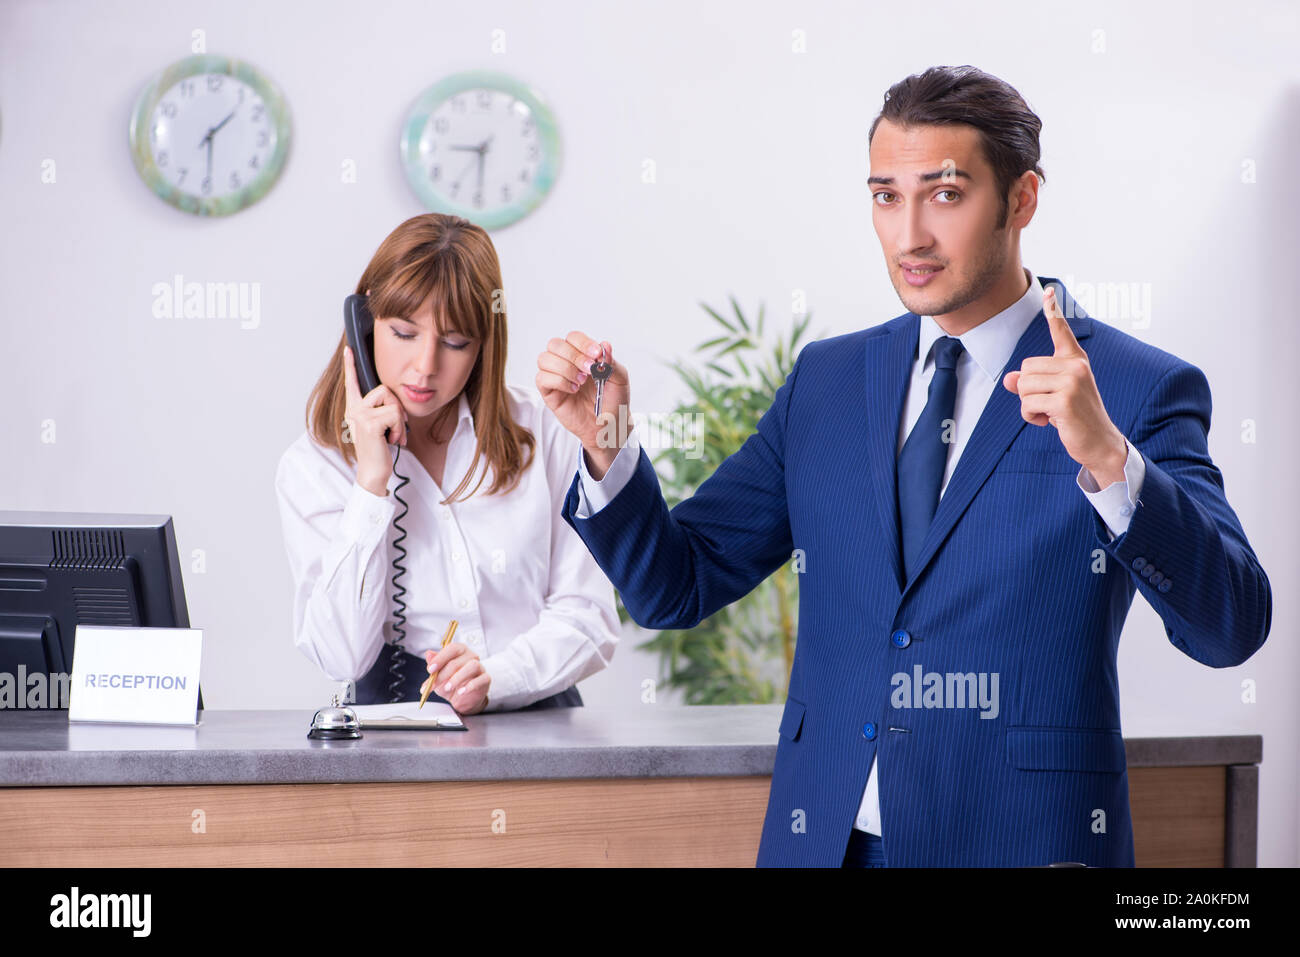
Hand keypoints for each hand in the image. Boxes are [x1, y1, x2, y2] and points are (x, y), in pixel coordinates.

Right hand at [342, 343, 407, 495]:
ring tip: (394, 436)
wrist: (373, 473)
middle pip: (384, 389)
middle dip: (397, 407)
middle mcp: (354, 410)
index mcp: (354, 409)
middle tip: (396, 427)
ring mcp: (360, 415)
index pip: (352, 384)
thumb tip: (394, 401)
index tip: (348, 350)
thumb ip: (381, 411)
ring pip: (392, 402)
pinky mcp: (370, 423)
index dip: (350, 366)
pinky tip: (393, 441)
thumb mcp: (379, 426)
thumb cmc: (378, 450)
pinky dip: (400, 429)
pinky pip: (396, 414)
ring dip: (400, 421)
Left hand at [424, 642, 489, 714]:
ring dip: (457, 678)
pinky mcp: (486, 678)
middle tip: (434, 684)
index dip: (440, 658)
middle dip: (443, 674)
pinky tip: (461, 692)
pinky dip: (470, 686)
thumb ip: (434, 664)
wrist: (462, 698)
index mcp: (459, 651)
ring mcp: (480, 666)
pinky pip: (481, 679)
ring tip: (447, 687)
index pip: (452, 648)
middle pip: (458, 660)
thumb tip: (429, 654)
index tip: (430, 670)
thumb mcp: (438, 674)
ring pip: (472, 666)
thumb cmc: (450, 682)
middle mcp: (471, 656)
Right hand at [535, 332, 631, 477]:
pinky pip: (542, 378)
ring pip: (544, 358)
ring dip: (565, 368)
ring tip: (581, 382)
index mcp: (582, 356)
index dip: (582, 343)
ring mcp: (555, 377)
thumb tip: (604, 345)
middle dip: (573, 355)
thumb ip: (611, 362)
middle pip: (555, 344)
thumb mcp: (619, 380)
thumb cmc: (613, 402)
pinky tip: (573, 390)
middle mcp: (566, 363)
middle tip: (589, 370)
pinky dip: (559, 381)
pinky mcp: (549, 393)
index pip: (573, 337)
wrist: (609, 427)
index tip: (596, 354)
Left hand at [1002, 287, 1126, 484]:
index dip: (1053, 310)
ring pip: (1024, 387)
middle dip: (1028, 391)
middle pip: (1025, 368)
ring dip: (1029, 406)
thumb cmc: (1074, 417)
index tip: (1049, 290)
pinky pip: (1027, 404)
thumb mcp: (1051, 396)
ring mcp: (1071, 382)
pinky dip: (1031, 417)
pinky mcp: (1064, 400)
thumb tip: (1008, 379)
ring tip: (1050, 413)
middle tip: (1048, 404)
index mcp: (1075, 360)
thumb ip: (1029, 384)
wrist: (1099, 442)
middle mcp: (1075, 366)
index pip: (1061, 331)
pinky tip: (1049, 422)